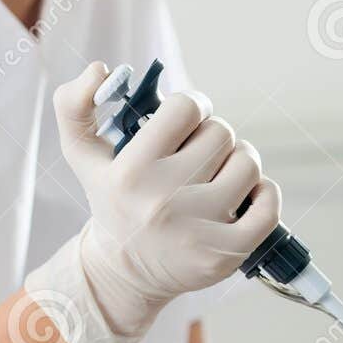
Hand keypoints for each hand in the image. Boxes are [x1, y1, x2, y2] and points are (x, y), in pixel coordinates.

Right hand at [24, 61, 280, 342]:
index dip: (192, 107)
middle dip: (213, 136)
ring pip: (248, 163)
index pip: (186, 107)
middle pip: (221, 132)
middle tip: (198, 153)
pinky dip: (265, 193)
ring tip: (218, 175)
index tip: (186, 121)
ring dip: (239, 161)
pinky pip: (268, 207)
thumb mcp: (83, 157)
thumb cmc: (112, 202)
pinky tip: (248, 195)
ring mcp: (198, 229)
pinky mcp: (226, 254)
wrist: (123, 273)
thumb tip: (97, 69)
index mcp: (130, 172)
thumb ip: (74, 106)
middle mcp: (163, 201)